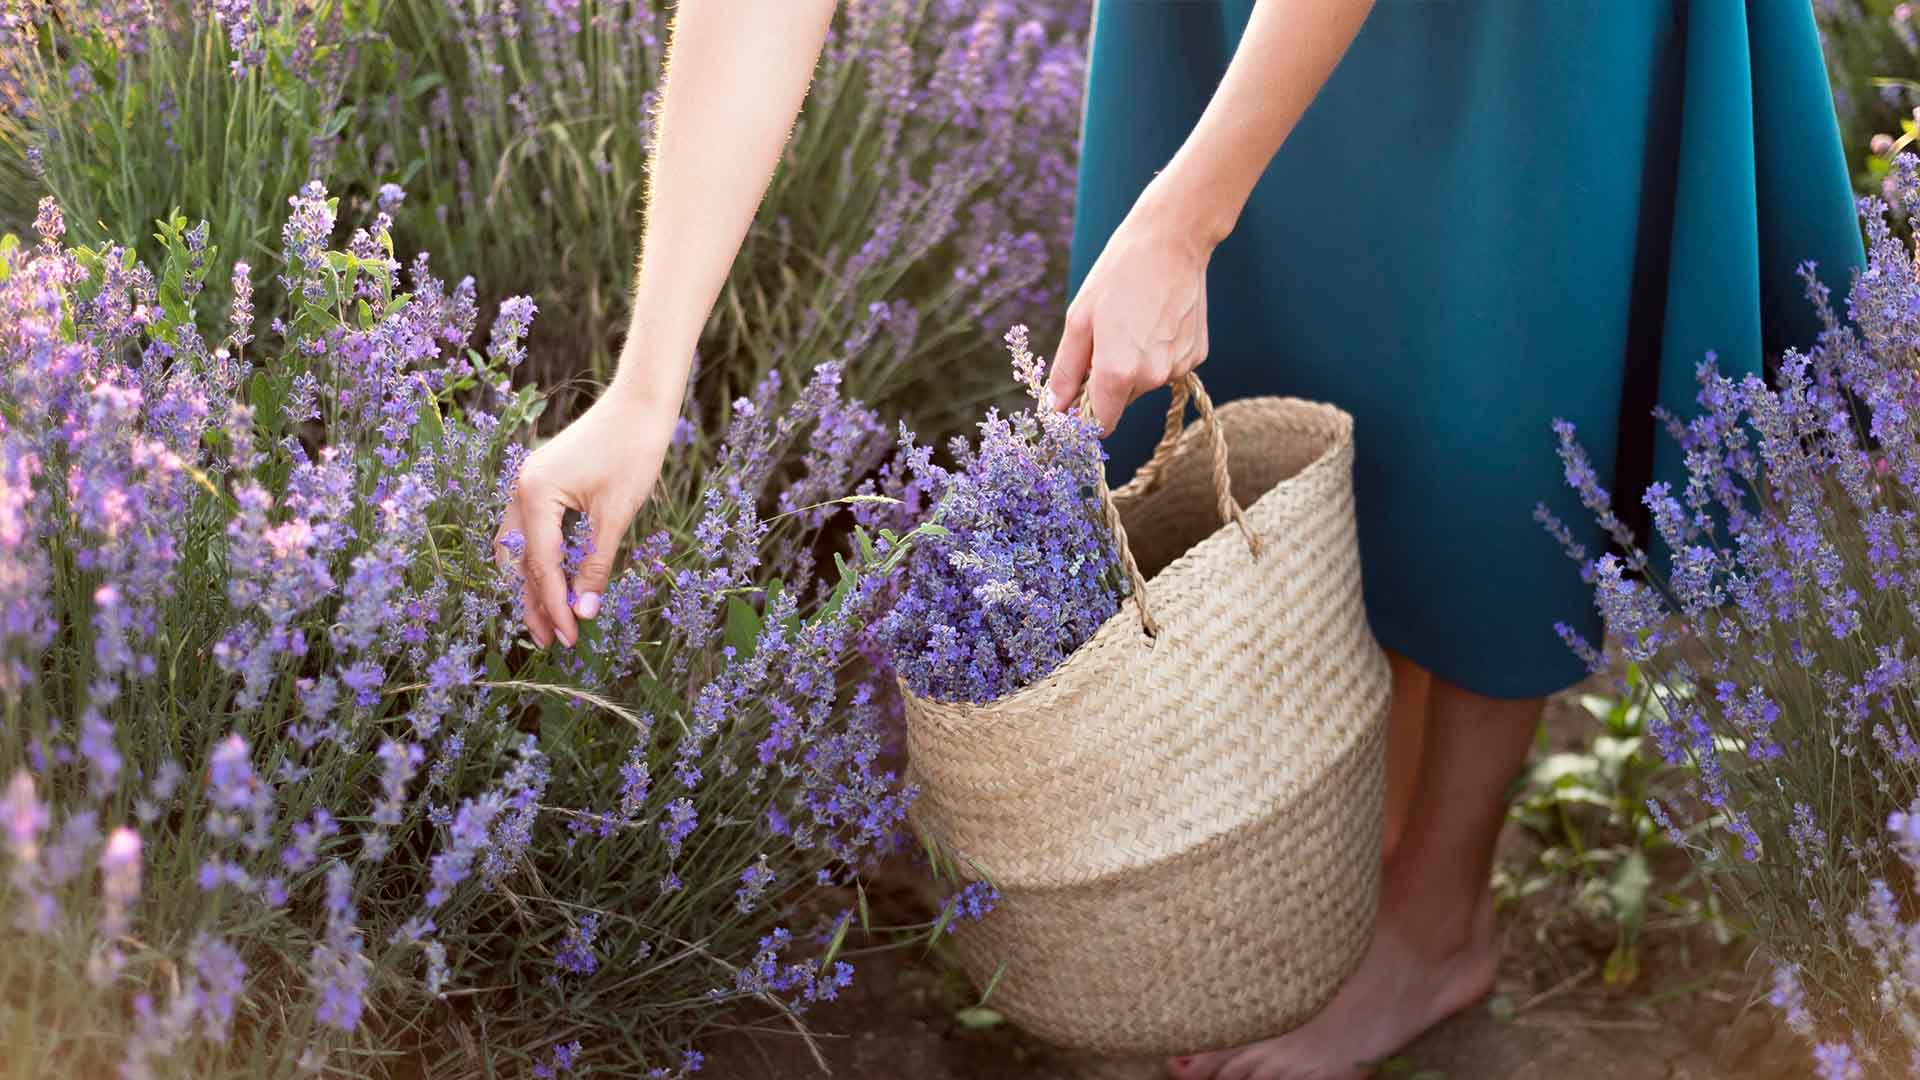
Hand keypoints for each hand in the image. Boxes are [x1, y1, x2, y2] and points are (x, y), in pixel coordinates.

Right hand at [497, 392, 671, 647]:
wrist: (639, 405)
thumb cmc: (633, 453)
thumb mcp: (617, 516)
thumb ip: (596, 566)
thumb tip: (583, 613)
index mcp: (535, 495)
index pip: (541, 567)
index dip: (555, 607)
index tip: (568, 639)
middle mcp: (520, 488)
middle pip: (518, 561)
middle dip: (533, 602)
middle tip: (550, 641)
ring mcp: (525, 483)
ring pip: (518, 547)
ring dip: (532, 583)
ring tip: (547, 619)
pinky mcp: (538, 481)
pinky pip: (529, 529)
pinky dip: (538, 558)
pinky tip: (553, 581)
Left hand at [1045, 181, 1215, 433]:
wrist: (1172, 241)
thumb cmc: (1118, 275)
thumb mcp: (1079, 320)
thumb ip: (1066, 371)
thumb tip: (1056, 409)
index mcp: (1119, 372)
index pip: (1100, 424)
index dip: (1084, 419)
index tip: (1075, 402)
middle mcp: (1153, 377)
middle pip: (1120, 401)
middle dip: (1106, 383)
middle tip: (1102, 341)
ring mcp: (1179, 367)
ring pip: (1143, 384)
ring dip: (1131, 367)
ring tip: (1131, 324)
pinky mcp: (1196, 355)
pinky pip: (1166, 367)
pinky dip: (1156, 353)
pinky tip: (1155, 321)